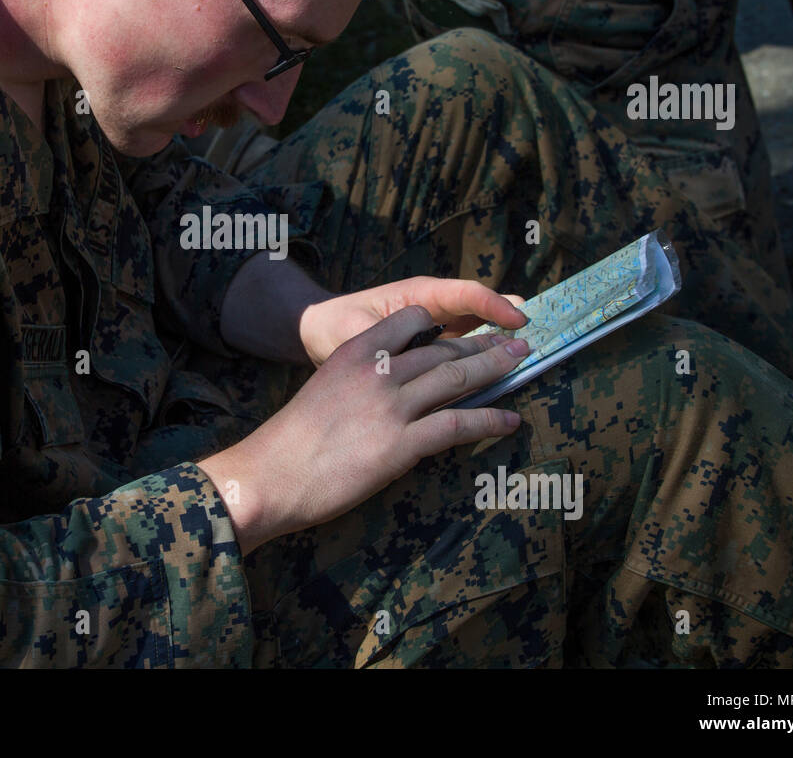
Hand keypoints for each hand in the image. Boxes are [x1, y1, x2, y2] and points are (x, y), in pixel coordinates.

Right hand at [198, 304, 531, 553]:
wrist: (271, 474)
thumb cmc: (290, 440)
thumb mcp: (324, 388)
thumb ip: (358, 380)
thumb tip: (393, 388)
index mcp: (355, 351)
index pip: (411, 319)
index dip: (446, 323)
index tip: (466, 326)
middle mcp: (377, 371)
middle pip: (443, 349)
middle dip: (483, 344)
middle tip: (514, 343)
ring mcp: (391, 407)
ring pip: (457, 379)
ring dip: (495, 370)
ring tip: (521, 365)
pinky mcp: (401, 445)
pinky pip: (457, 425)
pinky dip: (488, 421)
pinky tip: (509, 421)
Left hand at [298, 275, 528, 366]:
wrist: (321, 333)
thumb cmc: (338, 325)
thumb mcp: (356, 332)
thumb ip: (385, 341)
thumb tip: (410, 349)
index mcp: (418, 297)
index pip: (465, 294)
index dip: (493, 305)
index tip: (518, 319)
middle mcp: (434, 310)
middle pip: (481, 313)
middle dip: (511, 323)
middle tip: (540, 338)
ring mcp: (436, 328)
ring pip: (477, 332)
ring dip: (502, 342)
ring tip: (530, 354)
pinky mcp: (434, 348)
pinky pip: (465, 350)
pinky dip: (484, 358)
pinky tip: (502, 374)